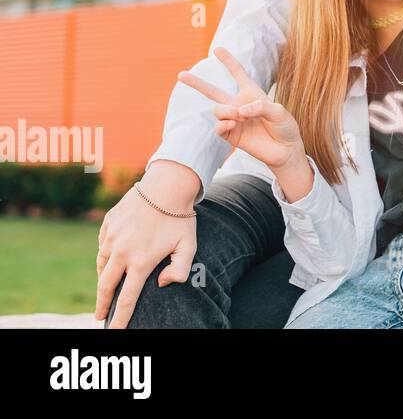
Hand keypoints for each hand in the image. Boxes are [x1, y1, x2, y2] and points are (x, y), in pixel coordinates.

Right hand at [94, 160, 199, 328]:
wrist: (167, 185)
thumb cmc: (180, 218)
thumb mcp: (189, 246)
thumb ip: (179, 270)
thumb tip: (162, 283)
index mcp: (140, 262)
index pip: (127, 299)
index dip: (119, 319)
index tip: (114, 331)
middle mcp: (121, 252)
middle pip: (105, 286)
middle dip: (101, 305)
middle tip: (99, 317)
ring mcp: (111, 237)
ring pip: (101, 265)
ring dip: (103, 278)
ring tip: (109, 286)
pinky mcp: (107, 224)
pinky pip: (103, 245)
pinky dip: (106, 254)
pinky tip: (114, 256)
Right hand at [178, 48, 303, 171]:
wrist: (285, 149)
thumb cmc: (284, 127)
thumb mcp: (279, 112)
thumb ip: (260, 107)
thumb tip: (240, 110)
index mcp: (252, 93)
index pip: (238, 74)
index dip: (228, 61)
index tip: (217, 49)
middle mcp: (239, 105)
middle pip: (213, 91)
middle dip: (197, 83)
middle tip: (181, 74)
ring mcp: (233, 120)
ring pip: (217, 109)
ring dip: (226, 111)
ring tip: (240, 117)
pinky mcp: (231, 135)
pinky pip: (218, 127)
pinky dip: (224, 124)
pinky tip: (234, 124)